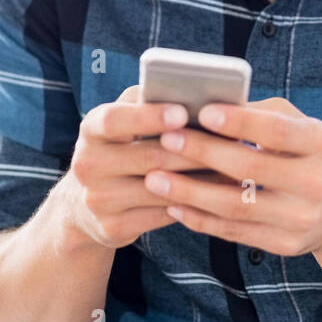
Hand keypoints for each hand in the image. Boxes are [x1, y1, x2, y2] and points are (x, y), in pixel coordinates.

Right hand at [65, 84, 234, 248]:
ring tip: (236, 166)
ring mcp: (98, 200)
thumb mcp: (124, 121)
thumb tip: (196, 94)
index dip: (149, 116)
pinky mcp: (113, 227)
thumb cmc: (121, 148)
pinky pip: (164, 214)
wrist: (85, 206)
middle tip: (232, 140)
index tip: (182, 112)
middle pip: (149, 157)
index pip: (115, 120)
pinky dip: (195, 203)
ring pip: (161, 188)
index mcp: (91, 129)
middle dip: (194, 149)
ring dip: (203, 178)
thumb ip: (149, 102)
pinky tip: (220, 194)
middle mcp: (87, 164)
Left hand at [142, 97, 321, 256]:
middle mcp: (315, 183)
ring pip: (236, 207)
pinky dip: (201, 220)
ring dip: (190, 194)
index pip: (276, 131)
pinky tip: (174, 206)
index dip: (238, 122)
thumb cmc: (309, 155)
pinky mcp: (286, 245)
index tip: (202, 111)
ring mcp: (301, 218)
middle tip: (166, 140)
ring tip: (155, 179)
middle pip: (251, 169)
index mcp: (318, 143)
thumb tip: (205, 105)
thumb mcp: (300, 128)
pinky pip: (235, 233)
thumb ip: (260, 115)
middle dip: (203, 153)